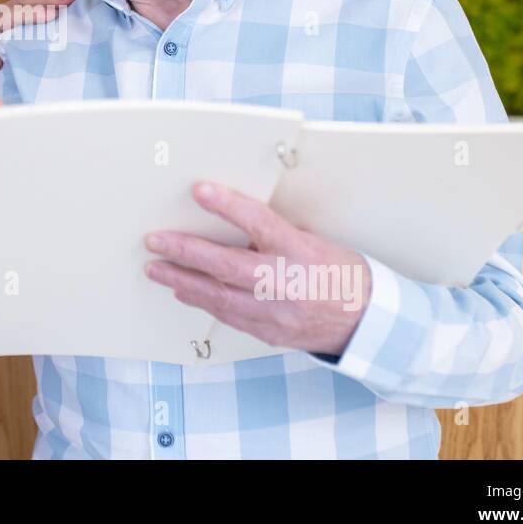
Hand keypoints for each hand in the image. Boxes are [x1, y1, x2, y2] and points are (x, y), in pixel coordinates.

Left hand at [144, 182, 372, 357]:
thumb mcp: (314, 242)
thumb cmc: (340, 273)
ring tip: (157, 269)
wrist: (366, 321)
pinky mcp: (269, 333)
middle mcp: (287, 284)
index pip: (260, 223)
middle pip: (227, 266)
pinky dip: (204, 301)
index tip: (200, 190)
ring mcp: (277, 313)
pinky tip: (184, 291)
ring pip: (219, 297)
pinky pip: (228, 316)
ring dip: (183, 281)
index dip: (228, 205)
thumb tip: (230, 220)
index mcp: (302, 253)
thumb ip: (273, 235)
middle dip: (185, 252)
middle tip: (155, 241)